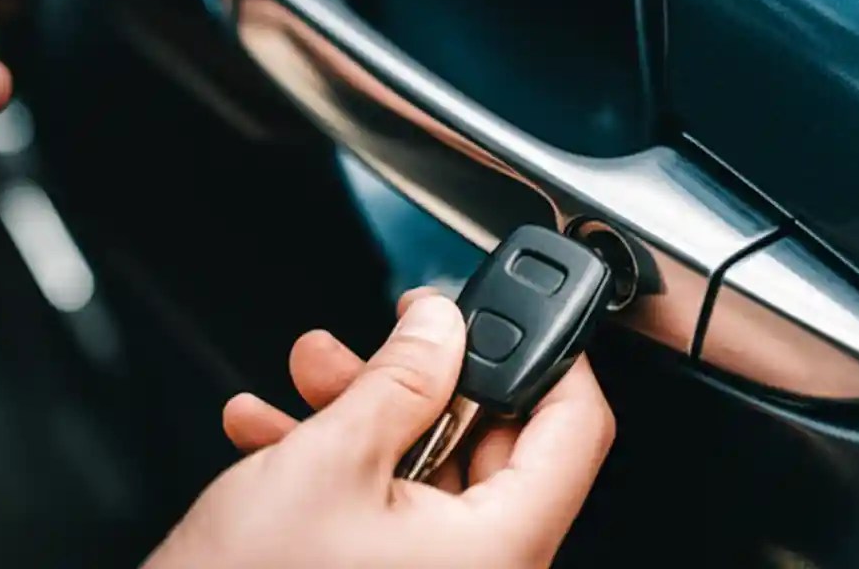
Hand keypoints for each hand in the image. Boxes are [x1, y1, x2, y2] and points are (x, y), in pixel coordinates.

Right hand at [144, 291, 614, 567]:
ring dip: (371, 412)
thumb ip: (400, 379)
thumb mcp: (328, 461)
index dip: (554, 356)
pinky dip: (346, 464)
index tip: (516, 314)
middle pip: (498, 441)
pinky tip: (279, 433)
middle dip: (428, 379)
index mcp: (501, 545)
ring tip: (312, 376)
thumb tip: (441, 324)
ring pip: (433, 467)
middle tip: (389, 340)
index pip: (578, 429)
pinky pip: (393, 507)